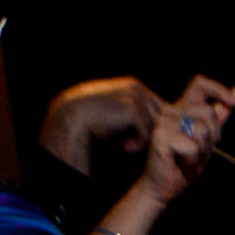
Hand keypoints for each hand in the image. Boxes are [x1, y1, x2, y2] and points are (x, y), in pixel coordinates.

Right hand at [40, 75, 163, 169]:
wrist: (74, 117)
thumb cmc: (94, 119)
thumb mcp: (118, 112)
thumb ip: (135, 114)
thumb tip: (156, 127)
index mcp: (133, 86)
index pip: (158, 106)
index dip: (156, 125)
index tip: (147, 139)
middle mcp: (136, 88)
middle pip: (160, 116)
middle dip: (152, 134)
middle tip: (139, 146)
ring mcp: (135, 97)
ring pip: (154, 126)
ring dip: (142, 140)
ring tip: (127, 146)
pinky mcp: (132, 109)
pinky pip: (146, 134)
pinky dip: (138, 145)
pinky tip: (124, 148)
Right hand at [134, 75, 234, 207]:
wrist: (161, 189)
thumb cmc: (182, 168)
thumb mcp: (205, 145)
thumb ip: (214, 126)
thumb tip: (228, 107)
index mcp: (180, 110)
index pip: (199, 85)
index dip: (218, 89)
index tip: (234, 102)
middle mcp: (170, 112)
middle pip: (208, 112)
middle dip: (214, 135)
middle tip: (202, 151)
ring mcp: (164, 122)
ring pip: (202, 129)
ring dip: (202, 150)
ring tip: (189, 158)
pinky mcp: (161, 136)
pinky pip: (192, 145)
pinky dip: (193, 159)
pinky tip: (181, 162)